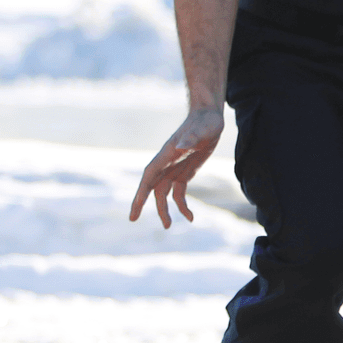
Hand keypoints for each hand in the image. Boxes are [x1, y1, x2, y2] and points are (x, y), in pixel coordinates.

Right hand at [128, 107, 225, 227]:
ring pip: (163, 193)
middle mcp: (167, 164)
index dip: (141, 191)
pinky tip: (191, 217)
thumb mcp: (202, 129)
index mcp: (166, 155)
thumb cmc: (205, 122)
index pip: (149, 176)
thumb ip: (191, 138)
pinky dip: (182, 205)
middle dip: (142, 203)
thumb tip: (182, 145)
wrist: (209, 117)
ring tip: (169, 226)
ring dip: (164, 209)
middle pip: (151, 187)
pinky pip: (179, 192)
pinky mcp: (185, 172)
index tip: (135, 206)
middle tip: (133, 219)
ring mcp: (174, 169)